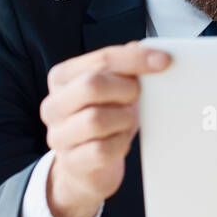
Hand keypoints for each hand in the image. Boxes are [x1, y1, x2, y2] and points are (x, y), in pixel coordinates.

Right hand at [39, 42, 170, 216]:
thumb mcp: (112, 89)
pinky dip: (120, 144)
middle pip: (93, 85)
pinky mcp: (72, 162)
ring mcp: (59, 135)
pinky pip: (102, 149)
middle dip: (125, 90)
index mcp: (62, 78)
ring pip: (97, 119)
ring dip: (123, 119)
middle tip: (136, 98)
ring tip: (126, 121)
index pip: (101, 59)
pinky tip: (120, 141)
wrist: (86, 167)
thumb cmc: (102, 121)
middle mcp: (53, 105)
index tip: (163, 61)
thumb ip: (124, 67)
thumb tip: (145, 50)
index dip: (136, 59)